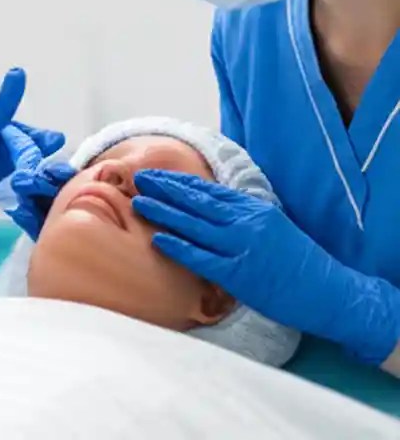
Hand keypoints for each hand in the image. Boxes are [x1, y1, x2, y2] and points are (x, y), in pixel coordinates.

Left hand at [0, 68, 65, 247]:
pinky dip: (42, 166)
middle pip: (16, 136)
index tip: (16, 73)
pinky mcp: (5, 170)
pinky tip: (56, 174)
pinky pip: (28, 161)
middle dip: (29, 149)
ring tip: (55, 169)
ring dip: (40, 155)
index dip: (6, 96)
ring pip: (26, 146)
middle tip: (31, 172)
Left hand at [133, 169, 399, 364]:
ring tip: (139, 202)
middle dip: (165, 189)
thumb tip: (213, 207)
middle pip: (197, 202)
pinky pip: (201, 258)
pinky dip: (178, 247)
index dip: (179, 183)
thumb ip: (244, 216)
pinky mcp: (239, 274)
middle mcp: (247, 224)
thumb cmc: (299, 263)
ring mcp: (242, 248)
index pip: (209, 191)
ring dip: (164, 212)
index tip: (157, 175)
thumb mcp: (273, 227)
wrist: (329, 292)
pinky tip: (158, 239)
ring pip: (194, 225)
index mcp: (255, 209)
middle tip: (139, 179)